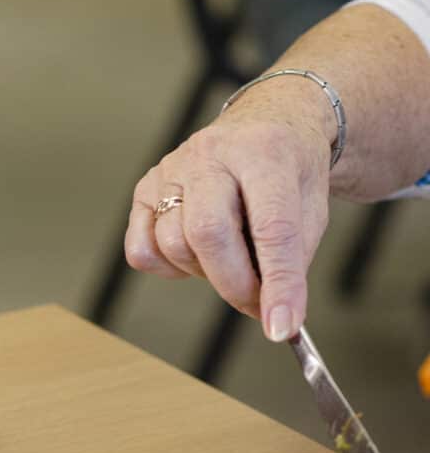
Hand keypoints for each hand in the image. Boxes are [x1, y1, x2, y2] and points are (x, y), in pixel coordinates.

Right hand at [125, 79, 335, 340]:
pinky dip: (167, 265)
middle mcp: (212, 154)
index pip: (271, 227)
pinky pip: (141, 247)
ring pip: (173, 244)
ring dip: (204, 272)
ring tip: (230, 261)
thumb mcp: (311, 207)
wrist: (267, 126)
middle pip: (208, 234)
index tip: (281, 326)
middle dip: (234, 283)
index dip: (277, 283)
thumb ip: (292, 260)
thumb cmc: (288, 172)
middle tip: (255, 302)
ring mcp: (171, 169)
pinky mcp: (145, 187)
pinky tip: (194, 254)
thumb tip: (273, 317)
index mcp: (265, 153)